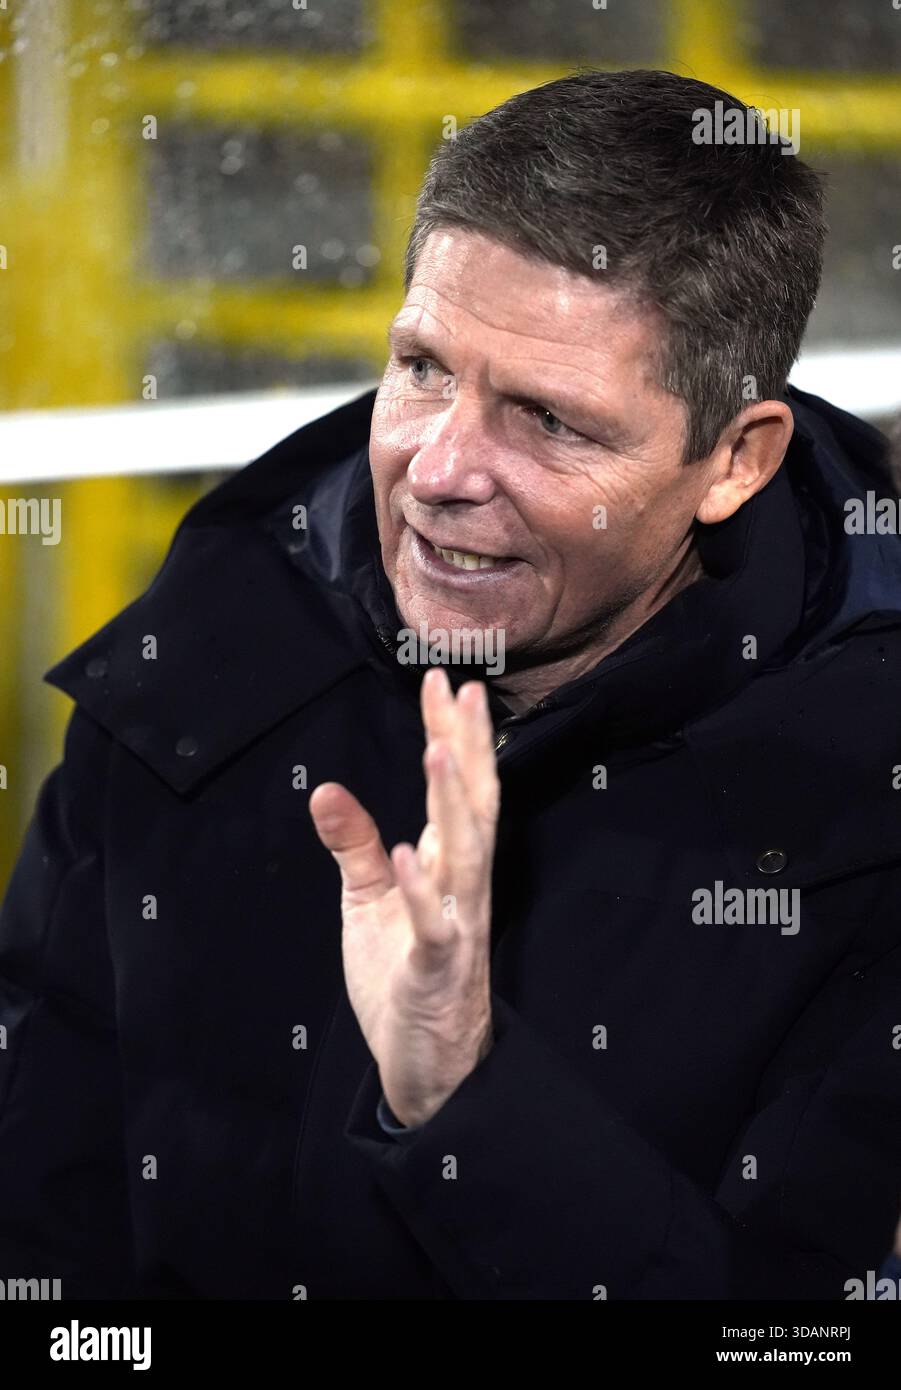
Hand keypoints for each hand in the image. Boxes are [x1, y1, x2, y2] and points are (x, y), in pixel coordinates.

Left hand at [309, 666, 499, 1127]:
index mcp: (446, 865)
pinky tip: (407, 854)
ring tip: (438, 752)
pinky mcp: (437, 967)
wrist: (428, 1063)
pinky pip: (433, 925)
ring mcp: (456, 925)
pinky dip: (421, 890)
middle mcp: (461, 886)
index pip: (453, 789)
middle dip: (468, 749)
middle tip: (464, 692)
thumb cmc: (404, 973)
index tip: (442, 682)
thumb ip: (355, 845)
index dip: (449, 735)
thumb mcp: (370, 900)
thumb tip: (326, 789)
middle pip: (473, 807)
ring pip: (464, 856)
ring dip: (452, 805)